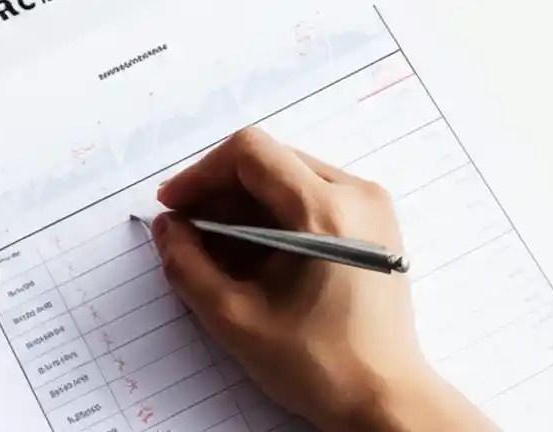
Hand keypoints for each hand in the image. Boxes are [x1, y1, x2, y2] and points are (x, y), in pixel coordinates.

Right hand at [152, 128, 493, 431]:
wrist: (384, 400)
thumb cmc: (318, 365)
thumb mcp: (233, 318)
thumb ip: (186, 265)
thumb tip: (167, 226)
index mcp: (326, 213)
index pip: (250, 153)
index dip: (200, 174)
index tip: (175, 206)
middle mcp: (357, 196)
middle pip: (268, 161)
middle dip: (219, 191)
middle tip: (188, 230)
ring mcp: (370, 206)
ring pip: (286, 175)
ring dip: (243, 204)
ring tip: (218, 249)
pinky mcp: (373, 223)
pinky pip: (310, 195)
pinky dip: (272, 214)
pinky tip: (253, 254)